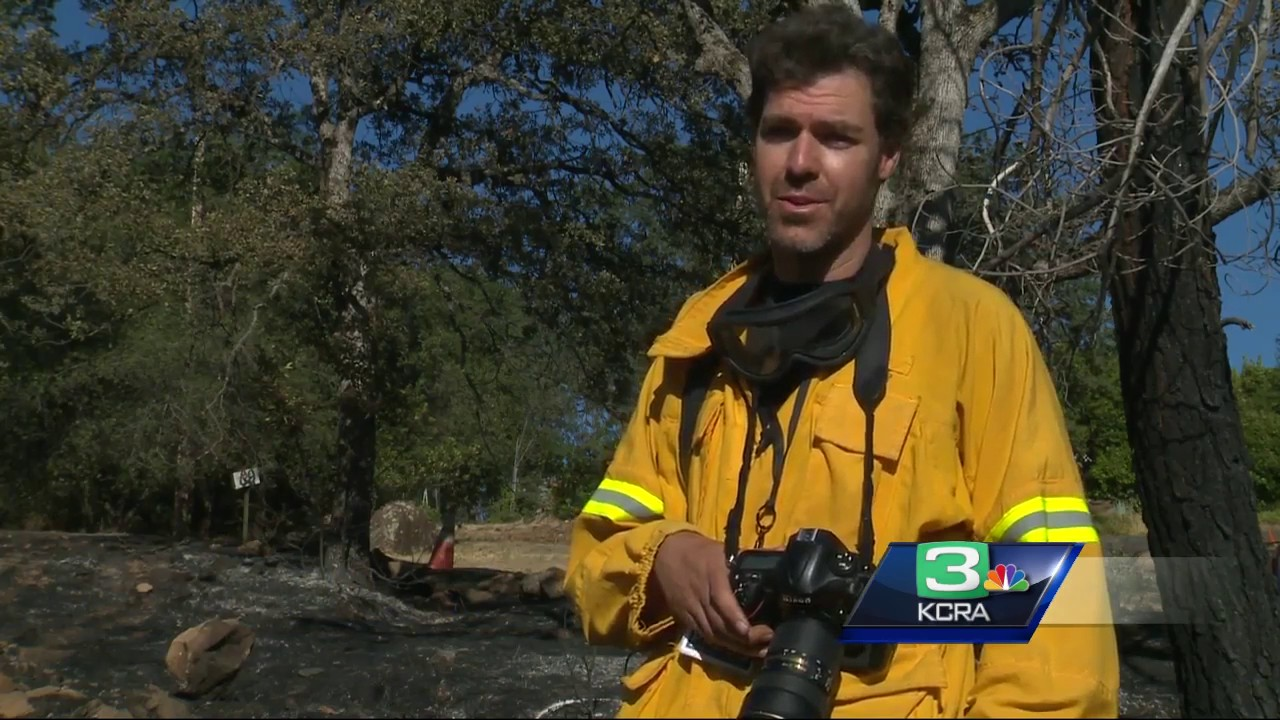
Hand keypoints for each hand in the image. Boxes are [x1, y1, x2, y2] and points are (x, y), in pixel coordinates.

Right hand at [651, 531, 773, 656]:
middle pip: (720, 625)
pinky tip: (738, 647)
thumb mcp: (725, 550)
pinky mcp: (685, 618)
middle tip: (767, 643)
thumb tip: (783, 554)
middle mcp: (701, 595)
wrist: (665, 553)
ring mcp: (691, 609)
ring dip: (736, 646)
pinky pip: (704, 636)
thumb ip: (753, 556)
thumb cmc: (700, 551)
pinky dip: (722, 644)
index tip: (753, 631)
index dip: (736, 620)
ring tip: (758, 651)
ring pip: (713, 635)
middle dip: (744, 639)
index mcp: (713, 575)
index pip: (723, 602)